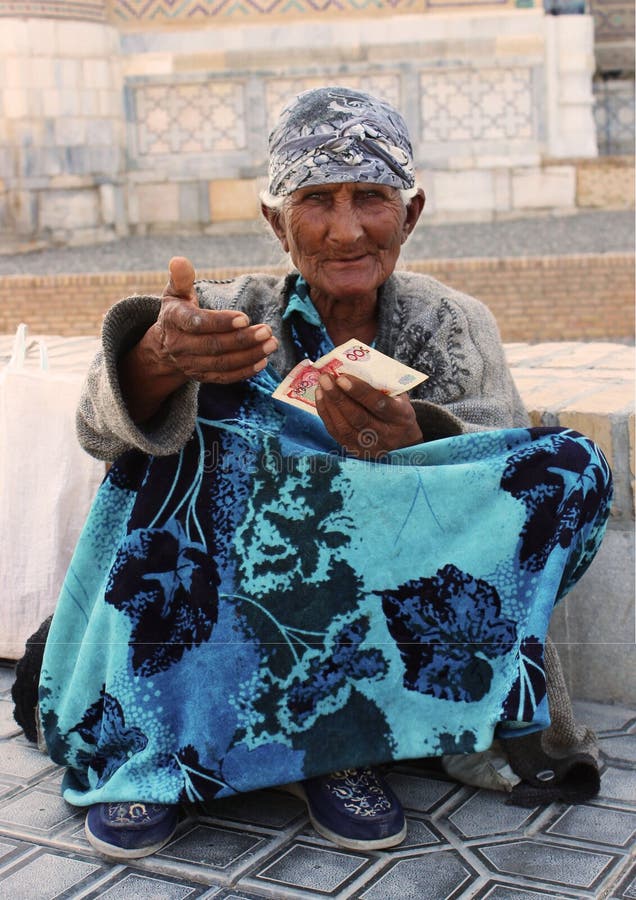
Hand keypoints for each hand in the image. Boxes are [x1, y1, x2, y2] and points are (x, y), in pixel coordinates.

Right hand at [151, 256, 277, 383]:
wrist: (164, 347)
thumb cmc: (177, 312)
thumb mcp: (175, 293)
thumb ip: (181, 278)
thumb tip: (179, 260)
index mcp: (174, 320)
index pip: (198, 323)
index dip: (221, 322)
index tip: (245, 318)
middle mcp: (180, 346)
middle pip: (214, 346)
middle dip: (243, 340)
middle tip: (267, 330)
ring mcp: (190, 364)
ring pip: (222, 363)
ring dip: (249, 355)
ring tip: (271, 344)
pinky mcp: (202, 377)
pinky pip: (224, 377)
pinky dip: (244, 371)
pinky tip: (262, 361)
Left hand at [315, 373, 422, 458]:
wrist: (403, 442)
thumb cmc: (398, 410)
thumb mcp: (399, 396)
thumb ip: (382, 384)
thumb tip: (354, 366)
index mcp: (401, 417)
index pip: (378, 405)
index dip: (359, 391)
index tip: (342, 378)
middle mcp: (386, 435)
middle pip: (358, 418)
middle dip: (338, 397)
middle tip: (326, 378)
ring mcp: (370, 447)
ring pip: (344, 427)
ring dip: (329, 404)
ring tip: (321, 385)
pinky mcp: (356, 451)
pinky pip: (336, 433)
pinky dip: (326, 414)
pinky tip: (321, 398)